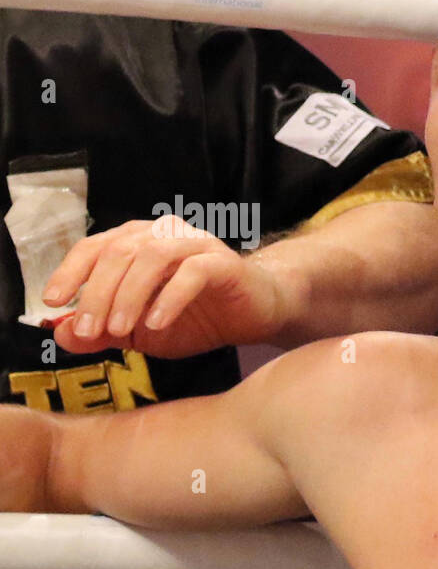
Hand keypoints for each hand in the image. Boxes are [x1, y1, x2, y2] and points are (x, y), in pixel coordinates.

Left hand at [42, 216, 289, 358]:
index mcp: (137, 242)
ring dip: (129, 295)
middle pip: (118, 252)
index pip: (94, 248)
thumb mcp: (141, 332)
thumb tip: (61, 334)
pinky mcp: (223, 262)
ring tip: (121, 330)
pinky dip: (169, 298)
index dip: (70, 272)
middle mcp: (162, 234)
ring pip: (152, 257)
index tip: (52, 303)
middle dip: (97, 293)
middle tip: (89, 330)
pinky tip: (157, 322)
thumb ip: (103, 332)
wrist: (255, 314)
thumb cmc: (197, 317)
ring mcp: (195, 244)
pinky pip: (192, 272)